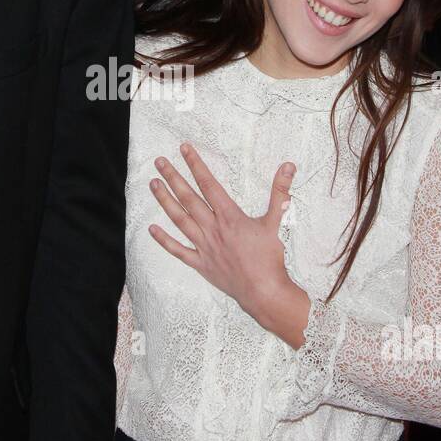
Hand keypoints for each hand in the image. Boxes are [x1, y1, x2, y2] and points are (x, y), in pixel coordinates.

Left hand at [148, 141, 308, 332]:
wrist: (264, 291)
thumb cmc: (270, 258)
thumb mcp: (275, 222)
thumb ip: (279, 192)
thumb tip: (288, 166)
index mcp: (230, 216)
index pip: (209, 184)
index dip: (196, 165)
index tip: (184, 149)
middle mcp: (213, 228)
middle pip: (189, 198)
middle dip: (173, 177)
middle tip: (159, 162)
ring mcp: (204, 246)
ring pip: (180, 219)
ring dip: (165, 201)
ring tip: (153, 184)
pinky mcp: (201, 264)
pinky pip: (178, 250)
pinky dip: (164, 240)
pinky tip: (152, 229)